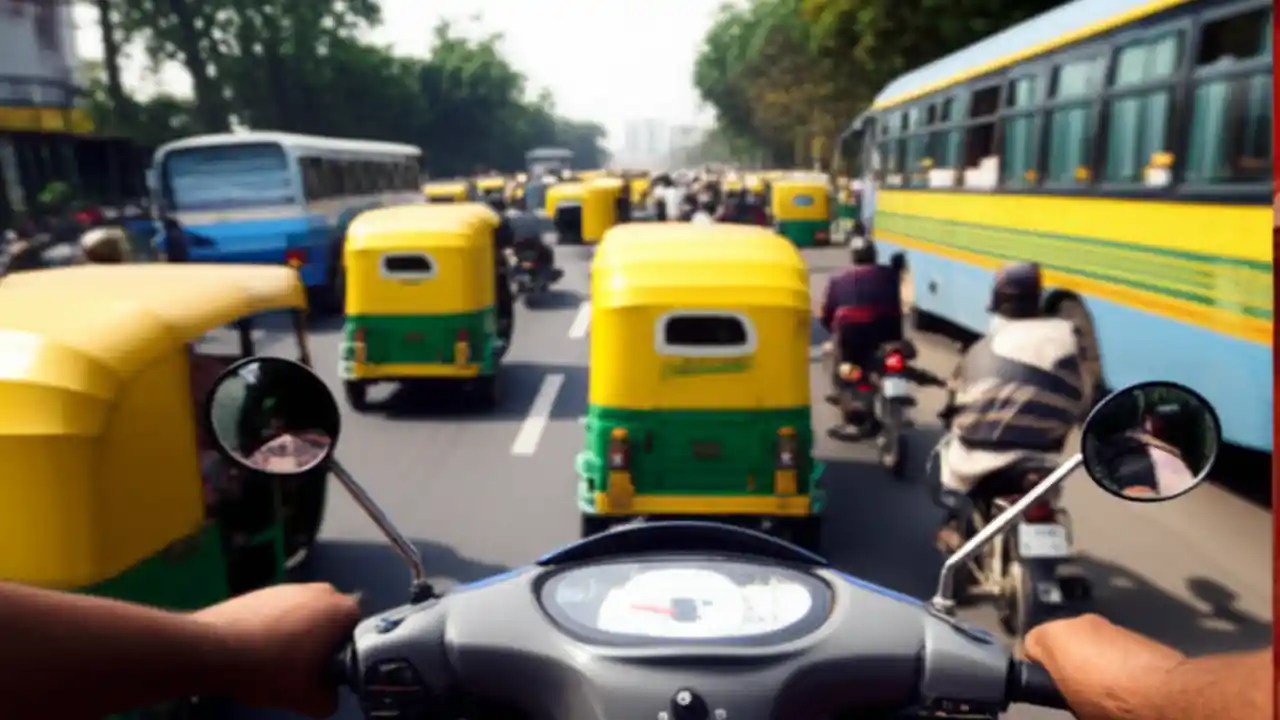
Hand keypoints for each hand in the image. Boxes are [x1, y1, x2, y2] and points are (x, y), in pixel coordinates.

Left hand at [194, 583, 360, 717]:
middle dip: (324, 642)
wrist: (211, 649)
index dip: (348, 654)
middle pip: (334, 621)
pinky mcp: (265, 590)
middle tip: (306, 669)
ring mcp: (291, 586)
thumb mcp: (309, 700)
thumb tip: (329, 693)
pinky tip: (260, 649)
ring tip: (278, 660)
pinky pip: (283, 610)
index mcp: (342, 609)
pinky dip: (277, 628)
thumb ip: (331, 699)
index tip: (330, 672)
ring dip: (300, 635)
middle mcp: (322, 589)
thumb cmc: (269, 669)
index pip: (362, 631)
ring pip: (308, 615)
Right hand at [1024, 614, 1183, 719]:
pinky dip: (1116, 660)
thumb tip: (1062, 689)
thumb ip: (1057, 687)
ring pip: (1089, 642)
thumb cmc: (1107, 701)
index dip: (1039, 669)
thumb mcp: (1069, 703)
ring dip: (1093, 659)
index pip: (1030, 647)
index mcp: (1053, 636)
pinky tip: (1128, 683)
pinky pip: (1114, 646)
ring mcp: (1108, 624)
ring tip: (1106, 689)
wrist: (1165, 694)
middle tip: (1076, 690)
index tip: (1051, 688)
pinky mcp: (1135, 632)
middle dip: (1066, 661)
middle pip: (1060, 640)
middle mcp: (1077, 621)